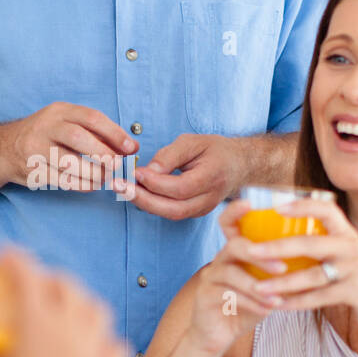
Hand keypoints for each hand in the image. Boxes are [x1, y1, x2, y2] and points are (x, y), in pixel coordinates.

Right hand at [0, 246, 130, 356]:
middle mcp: (69, 327)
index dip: (14, 260)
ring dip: (83, 302)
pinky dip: (107, 343)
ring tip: (71, 308)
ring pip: (97, 309)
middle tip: (38, 283)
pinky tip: (98, 348)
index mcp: (38, 322)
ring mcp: (92, 348)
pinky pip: (115, 348)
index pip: (26, 277)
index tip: (4, 254)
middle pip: (67, 286)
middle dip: (51, 278)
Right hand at [2, 102, 137, 190]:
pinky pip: (61, 180)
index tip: (131, 148)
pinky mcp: (32, 170)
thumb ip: (95, 132)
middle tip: (118, 165)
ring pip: (69, 162)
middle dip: (103, 153)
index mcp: (59, 111)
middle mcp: (46, 127)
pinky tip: (91, 185)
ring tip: (105, 178)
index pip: (91, 118)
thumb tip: (130, 147)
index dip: (114, 133)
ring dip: (93, 173)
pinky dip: (81, 184)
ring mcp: (36, 149)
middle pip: (79, 138)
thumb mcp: (66, 123)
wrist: (5, 149)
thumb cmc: (46, 135)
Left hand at [128, 134, 242, 217]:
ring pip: (171, 214)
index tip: (136, 172)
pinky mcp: (195, 212)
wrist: (237, 164)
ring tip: (123, 189)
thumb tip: (148, 171)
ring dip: (145, 204)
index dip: (156, 183)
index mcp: (212, 177)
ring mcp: (203, 209)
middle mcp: (210, 198)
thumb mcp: (193, 142)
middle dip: (143, 199)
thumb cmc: (215, 150)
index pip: (181, 188)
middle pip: (174, 209)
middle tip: (120, 186)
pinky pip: (172, 213)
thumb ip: (170, 156)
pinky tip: (137, 193)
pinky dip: (153, 205)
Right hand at [187, 199, 282, 355]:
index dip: (236, 210)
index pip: (230, 223)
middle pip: (234, 245)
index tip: (252, 204)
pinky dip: (251, 303)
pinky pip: (228, 295)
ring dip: (257, 285)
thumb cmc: (247, 307)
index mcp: (235, 252)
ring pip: (231, 273)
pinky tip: (268, 310)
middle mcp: (220, 260)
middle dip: (260, 255)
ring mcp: (210, 278)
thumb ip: (281, 271)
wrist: (218, 335)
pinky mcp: (205, 297)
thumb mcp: (266, 286)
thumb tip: (316, 259)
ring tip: (277, 297)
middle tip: (282, 268)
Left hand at [240, 195, 357, 338]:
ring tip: (258, 287)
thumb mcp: (348, 258)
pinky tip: (278, 306)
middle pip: (309, 243)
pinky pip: (320, 297)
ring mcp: (356, 269)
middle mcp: (353, 247)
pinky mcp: (356, 292)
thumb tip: (287, 239)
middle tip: (251, 250)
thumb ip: (326, 246)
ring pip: (312, 275)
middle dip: (277, 247)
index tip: (276, 206)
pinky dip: (297, 303)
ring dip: (282, 282)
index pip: (327, 209)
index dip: (302, 205)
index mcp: (348, 234)